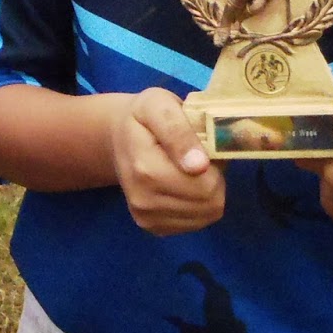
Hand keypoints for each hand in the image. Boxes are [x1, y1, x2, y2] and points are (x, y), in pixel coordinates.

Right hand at [109, 88, 224, 235]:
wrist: (117, 137)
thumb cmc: (142, 116)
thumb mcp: (158, 105)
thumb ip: (178, 130)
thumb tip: (199, 166)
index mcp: (145, 168)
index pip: (205, 185)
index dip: (214, 164)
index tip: (201, 144)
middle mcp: (143, 200)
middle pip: (209, 202)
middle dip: (214, 178)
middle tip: (200, 156)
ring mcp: (147, 218)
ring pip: (207, 215)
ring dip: (209, 192)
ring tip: (191, 169)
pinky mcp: (153, 227)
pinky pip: (197, 223)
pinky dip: (199, 205)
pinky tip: (185, 185)